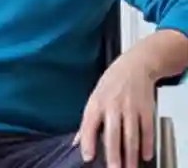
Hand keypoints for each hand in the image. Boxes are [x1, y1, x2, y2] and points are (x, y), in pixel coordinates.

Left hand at [76, 52, 156, 167]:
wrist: (135, 66)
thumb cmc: (111, 83)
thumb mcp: (94, 98)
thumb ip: (87, 122)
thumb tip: (76, 142)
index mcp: (96, 104)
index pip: (89, 125)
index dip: (88, 142)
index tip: (88, 157)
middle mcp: (113, 106)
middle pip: (113, 134)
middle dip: (113, 153)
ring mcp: (131, 108)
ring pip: (131, 135)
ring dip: (131, 154)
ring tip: (129, 167)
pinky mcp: (146, 109)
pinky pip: (147, 130)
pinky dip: (147, 144)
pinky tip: (145, 155)